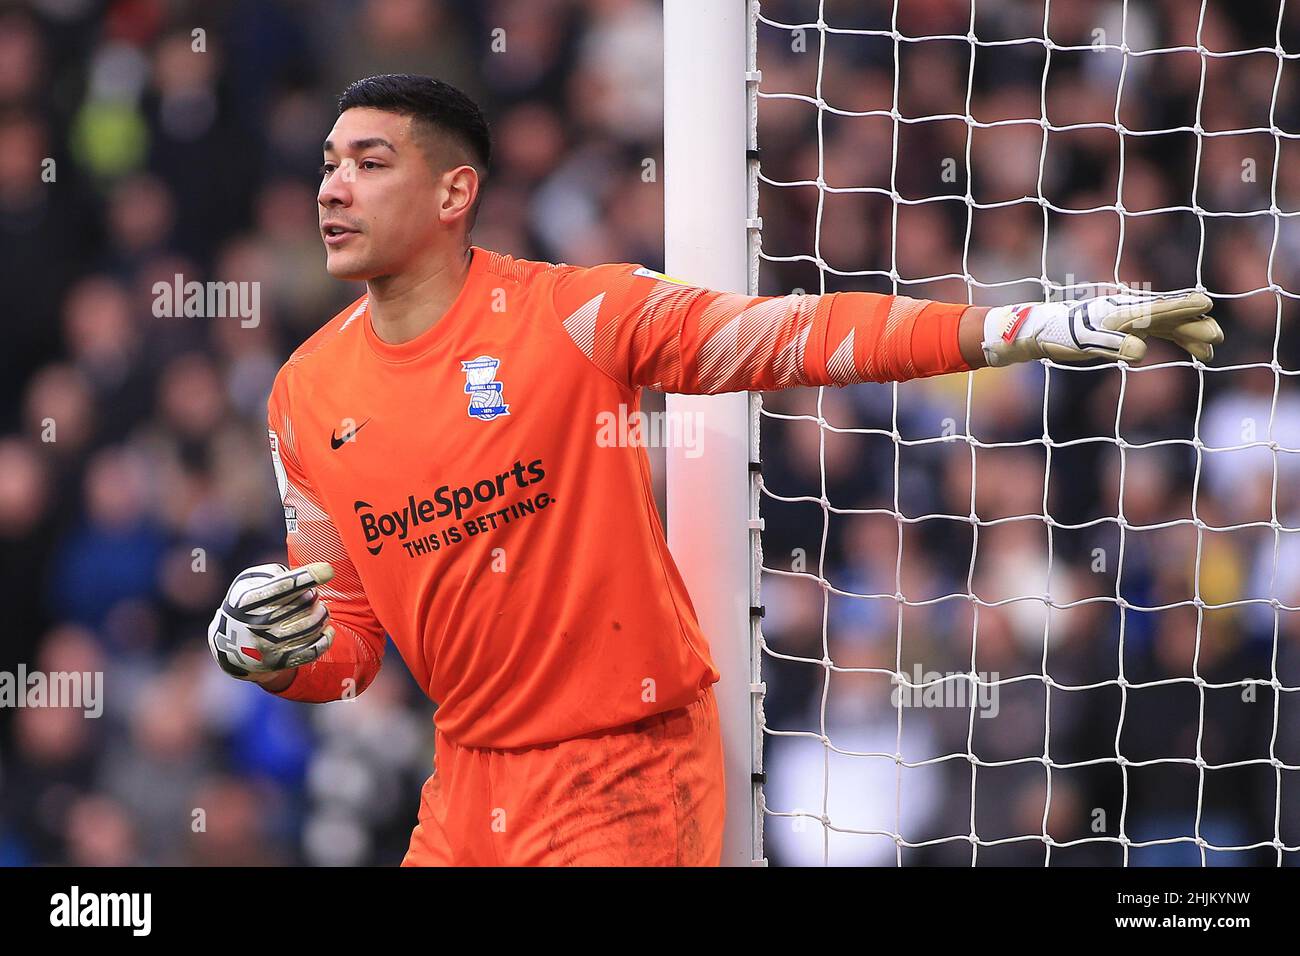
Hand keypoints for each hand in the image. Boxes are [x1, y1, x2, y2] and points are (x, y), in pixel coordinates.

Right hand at [207, 562, 335, 681]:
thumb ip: (273, 573)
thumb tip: (304, 576)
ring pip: (312, 625)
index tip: (328, 570)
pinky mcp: (281, 661)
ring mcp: (270, 644)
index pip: (284, 586)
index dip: (308, 577)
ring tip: (319, 610)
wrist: (231, 644)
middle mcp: (258, 623)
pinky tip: (327, 629)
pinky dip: (326, 639)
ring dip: (322, 614)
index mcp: (249, 600)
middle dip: (314, 596)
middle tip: (311, 596)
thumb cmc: (247, 603)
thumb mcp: (248, 581)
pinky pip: (313, 650)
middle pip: (304, 603)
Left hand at [981, 292, 1221, 366]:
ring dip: (1190, 336)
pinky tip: (1195, 352)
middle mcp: (1131, 310)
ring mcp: (1132, 318)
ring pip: (1170, 324)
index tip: (1205, 304)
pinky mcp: (1130, 327)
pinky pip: (1161, 332)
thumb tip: (1141, 352)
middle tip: (1215, 338)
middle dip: (1193, 325)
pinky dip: (1178, 340)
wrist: (1044, 330)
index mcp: (1122, 310)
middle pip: (1170, 315)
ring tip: (1210, 351)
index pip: (1157, 308)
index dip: (1182, 307)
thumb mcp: (1085, 342)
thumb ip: (1113, 345)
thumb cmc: (1063, 334)